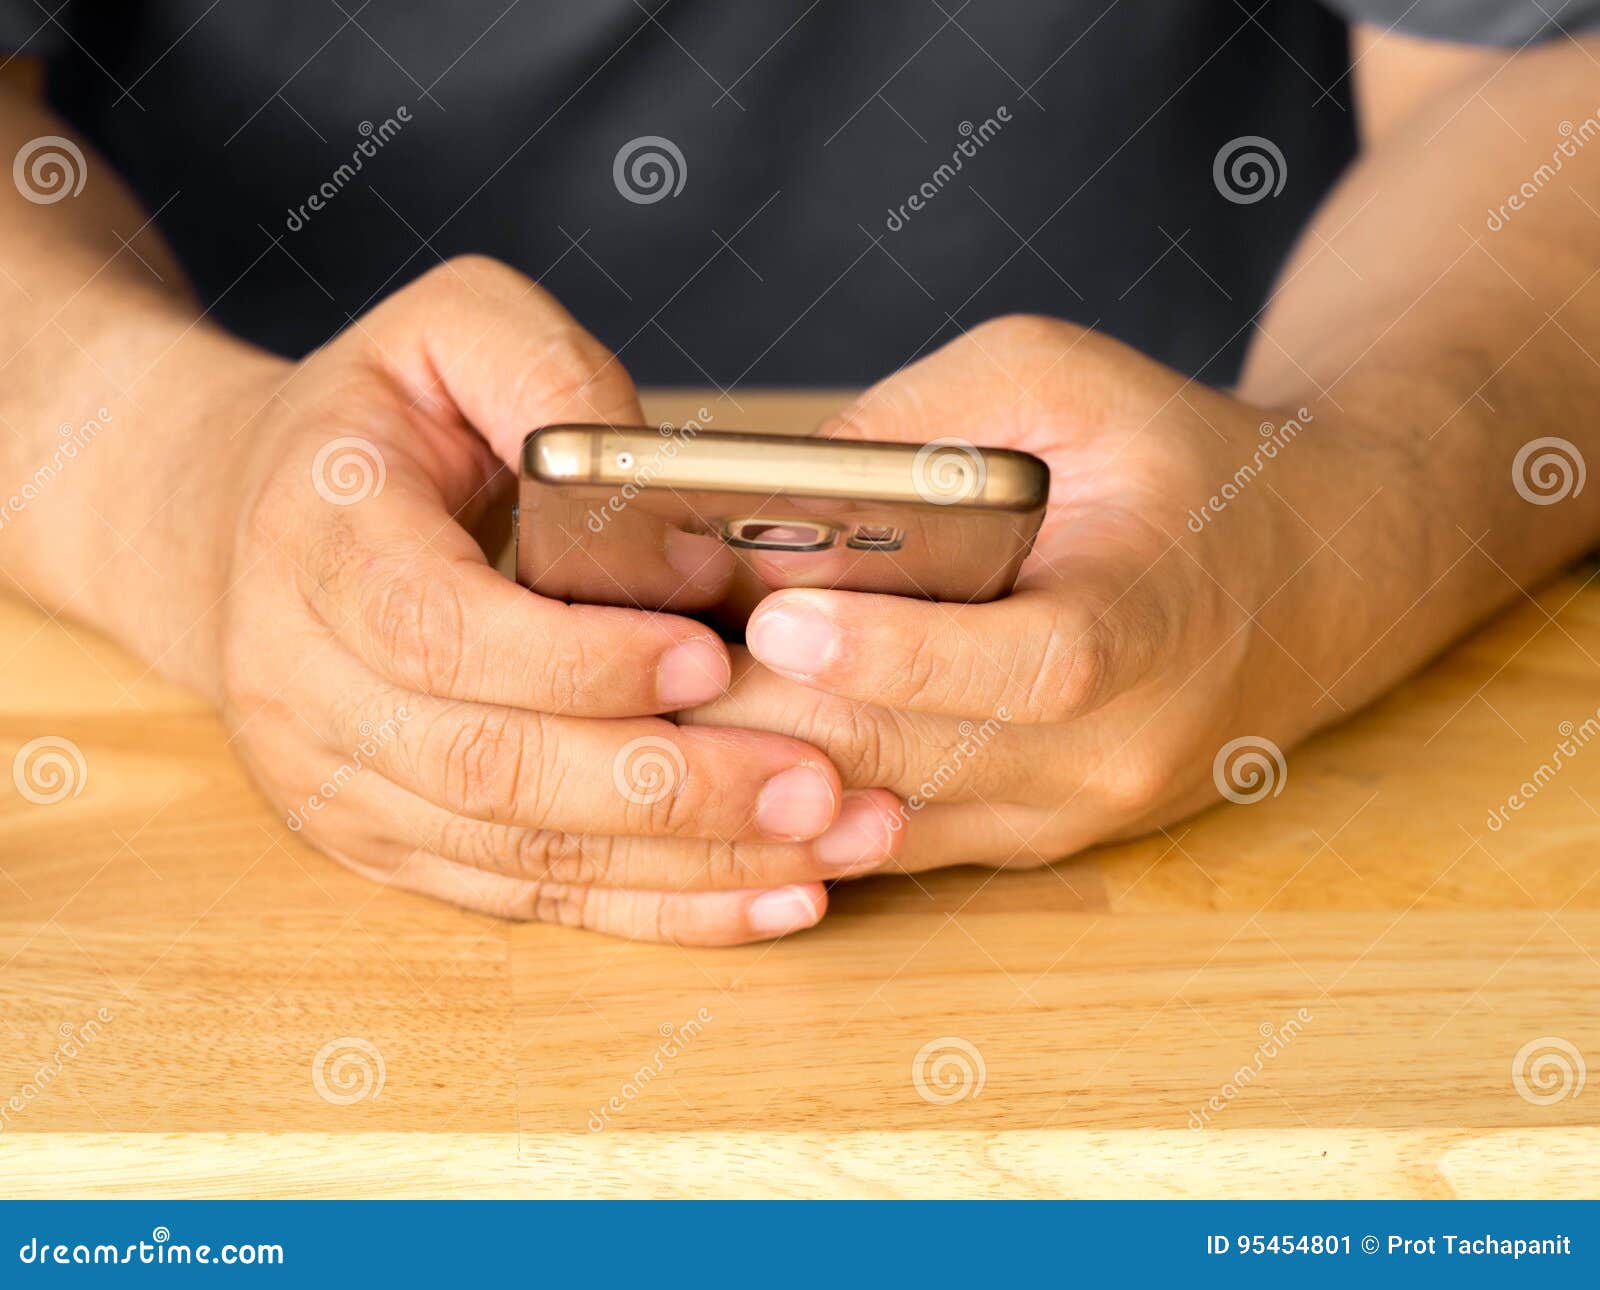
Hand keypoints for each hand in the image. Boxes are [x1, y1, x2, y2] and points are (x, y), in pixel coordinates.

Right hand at [192, 258, 902, 940]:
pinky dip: (656, 909)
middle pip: (489, 768)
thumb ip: (549, 378)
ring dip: (687, 863)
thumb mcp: (450, 334)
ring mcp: (335, 781)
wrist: (244, 524)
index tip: (707, 655)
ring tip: (830, 847)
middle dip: (666, 786)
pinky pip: (528, 899)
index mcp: (316, 538)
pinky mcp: (385, 845)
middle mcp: (303, 680)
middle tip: (816, 782)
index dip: (575, 659)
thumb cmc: (377, 420)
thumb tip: (670, 507)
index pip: (440, 628)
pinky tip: (768, 901)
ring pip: (521, 856)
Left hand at [683, 315, 1337, 872]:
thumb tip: (770, 499)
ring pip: (895, 822)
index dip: (900, 654)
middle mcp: (1121, 745)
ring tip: (661, 721)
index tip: (782, 624)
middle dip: (777, 723)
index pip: (1031, 665)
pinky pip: (903, 844)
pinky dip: (810, 811)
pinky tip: (726, 767)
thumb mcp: (1060, 383)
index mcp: (1153, 621)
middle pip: (927, 760)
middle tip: (652, 678)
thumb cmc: (1174, 459)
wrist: (1307, 575)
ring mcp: (1079, 813)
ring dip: (772, 779)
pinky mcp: (1040, 840)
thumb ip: (922, 425)